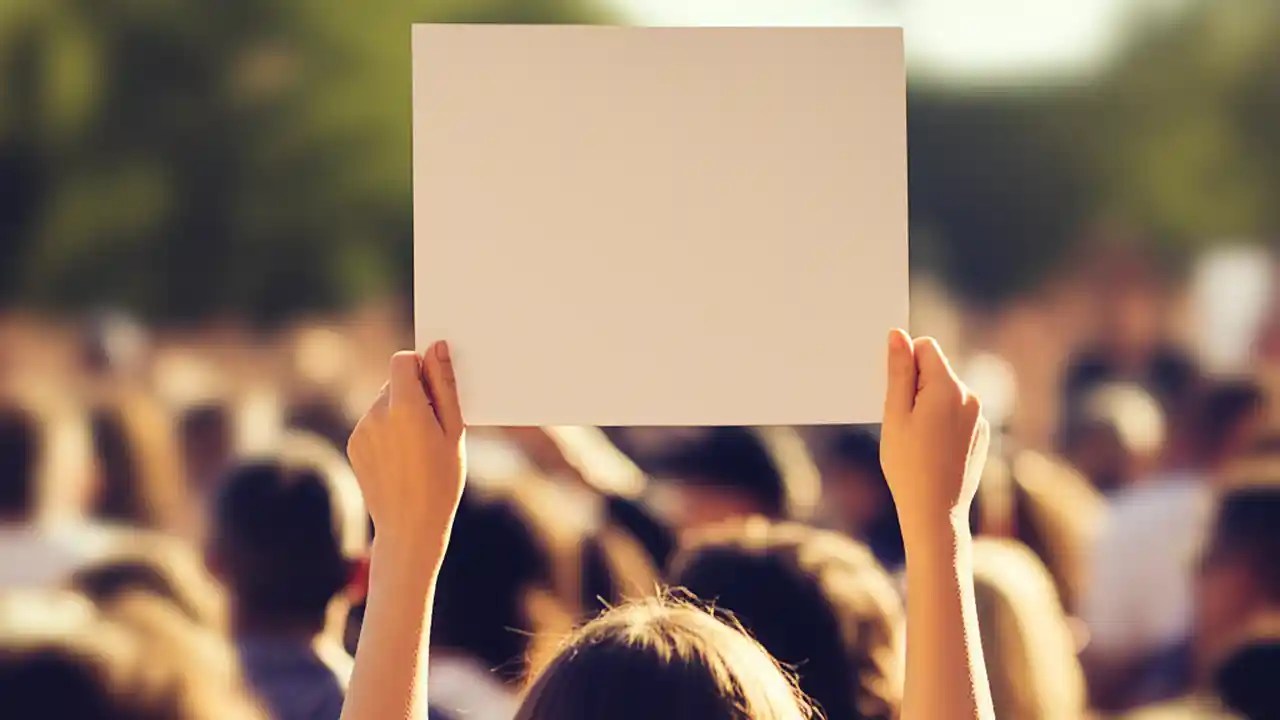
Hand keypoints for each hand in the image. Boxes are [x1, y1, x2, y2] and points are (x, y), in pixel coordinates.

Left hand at [347, 341, 465, 552]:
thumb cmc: (442, 480)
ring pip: (383, 403)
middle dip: (412, 393)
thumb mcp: (454, 431)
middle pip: (393, 381)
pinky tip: (401, 460)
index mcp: (405, 407)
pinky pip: (372, 423)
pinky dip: (386, 431)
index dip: (419, 368)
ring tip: (417, 449)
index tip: (435, 391)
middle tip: (433, 427)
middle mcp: (376, 413)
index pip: (402, 360)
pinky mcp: (353, 445)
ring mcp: (361, 430)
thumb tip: (437, 347)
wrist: (410, 526)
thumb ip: (444, 385)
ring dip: (399, 413)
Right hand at [880, 329, 988, 540]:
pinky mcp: (981, 436)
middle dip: (917, 385)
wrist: (936, 513)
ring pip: (947, 393)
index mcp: (948, 388)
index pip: (926, 348)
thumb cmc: (908, 466)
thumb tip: (898, 335)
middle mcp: (970, 397)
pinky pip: (957, 415)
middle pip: (937, 370)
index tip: (894, 391)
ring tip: (916, 439)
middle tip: (900, 420)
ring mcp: (979, 418)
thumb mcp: (895, 416)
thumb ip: (899, 372)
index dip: (905, 363)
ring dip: (929, 404)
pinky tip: (931, 450)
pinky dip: (942, 422)